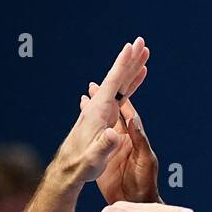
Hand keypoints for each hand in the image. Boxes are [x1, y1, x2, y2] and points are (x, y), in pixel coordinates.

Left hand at [59, 38, 149, 182]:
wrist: (69, 170)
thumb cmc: (81, 165)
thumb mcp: (94, 158)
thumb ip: (104, 146)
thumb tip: (114, 133)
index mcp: (99, 111)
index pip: (113, 82)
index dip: (123, 64)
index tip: (131, 46)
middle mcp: (100, 106)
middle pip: (118, 77)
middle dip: (130, 59)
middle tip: (141, 42)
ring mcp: (102, 111)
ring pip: (120, 84)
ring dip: (131, 69)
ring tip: (142, 55)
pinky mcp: (104, 117)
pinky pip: (119, 96)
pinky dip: (128, 85)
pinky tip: (133, 81)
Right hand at [80, 87, 159, 204]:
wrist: (135, 204)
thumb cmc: (145, 184)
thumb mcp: (145, 161)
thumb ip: (139, 141)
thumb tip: (133, 118)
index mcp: (135, 139)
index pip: (127, 114)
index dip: (120, 100)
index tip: (112, 85)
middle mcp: (123, 141)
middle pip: (112, 116)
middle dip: (104, 100)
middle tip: (93, 85)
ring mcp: (111, 149)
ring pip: (102, 125)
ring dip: (94, 112)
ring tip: (84, 97)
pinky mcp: (102, 159)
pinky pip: (94, 141)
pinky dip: (87, 130)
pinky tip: (80, 121)